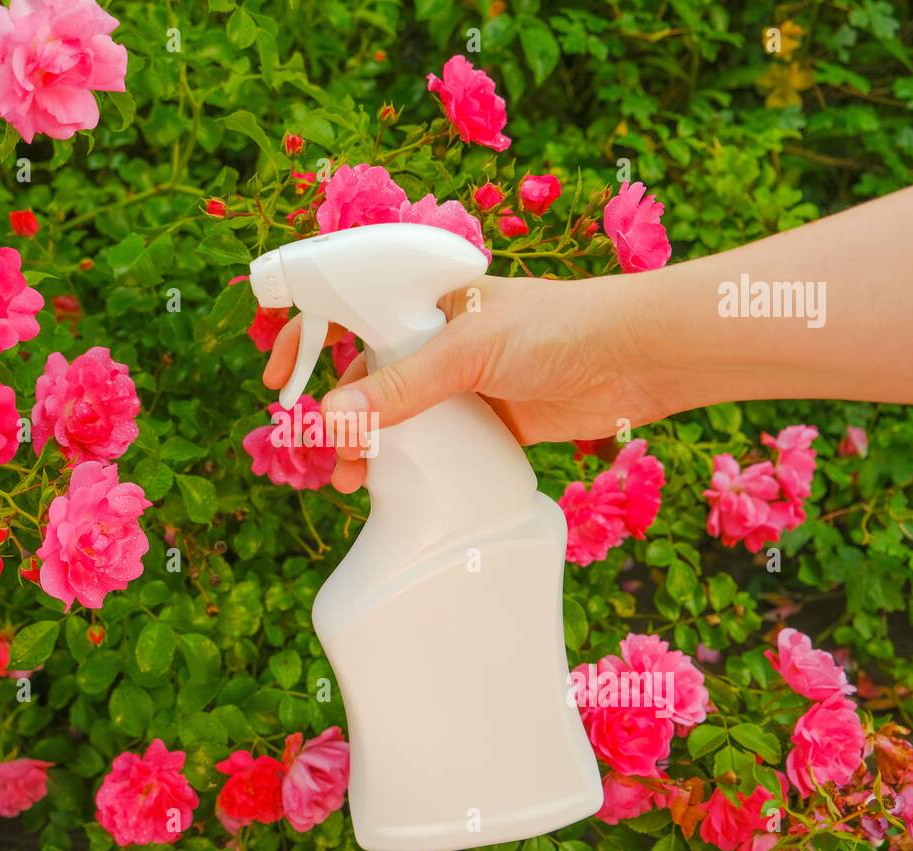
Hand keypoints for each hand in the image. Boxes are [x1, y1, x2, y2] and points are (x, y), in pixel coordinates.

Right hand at [262, 273, 666, 492]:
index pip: (350, 311)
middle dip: (335, 411)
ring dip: (369, 446)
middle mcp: (438, 340)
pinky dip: (409, 465)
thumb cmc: (558, 328)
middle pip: (366, 375)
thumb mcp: (470, 350)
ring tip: (353, 480)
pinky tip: (394, 486)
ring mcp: (462, 384)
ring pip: (397, 416)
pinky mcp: (488, 424)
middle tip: (318, 447)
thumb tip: (332, 422)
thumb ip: (403, 385)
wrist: (636, 360)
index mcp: (426, 301)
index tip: (276, 374)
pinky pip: (434, 446)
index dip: (308, 337)